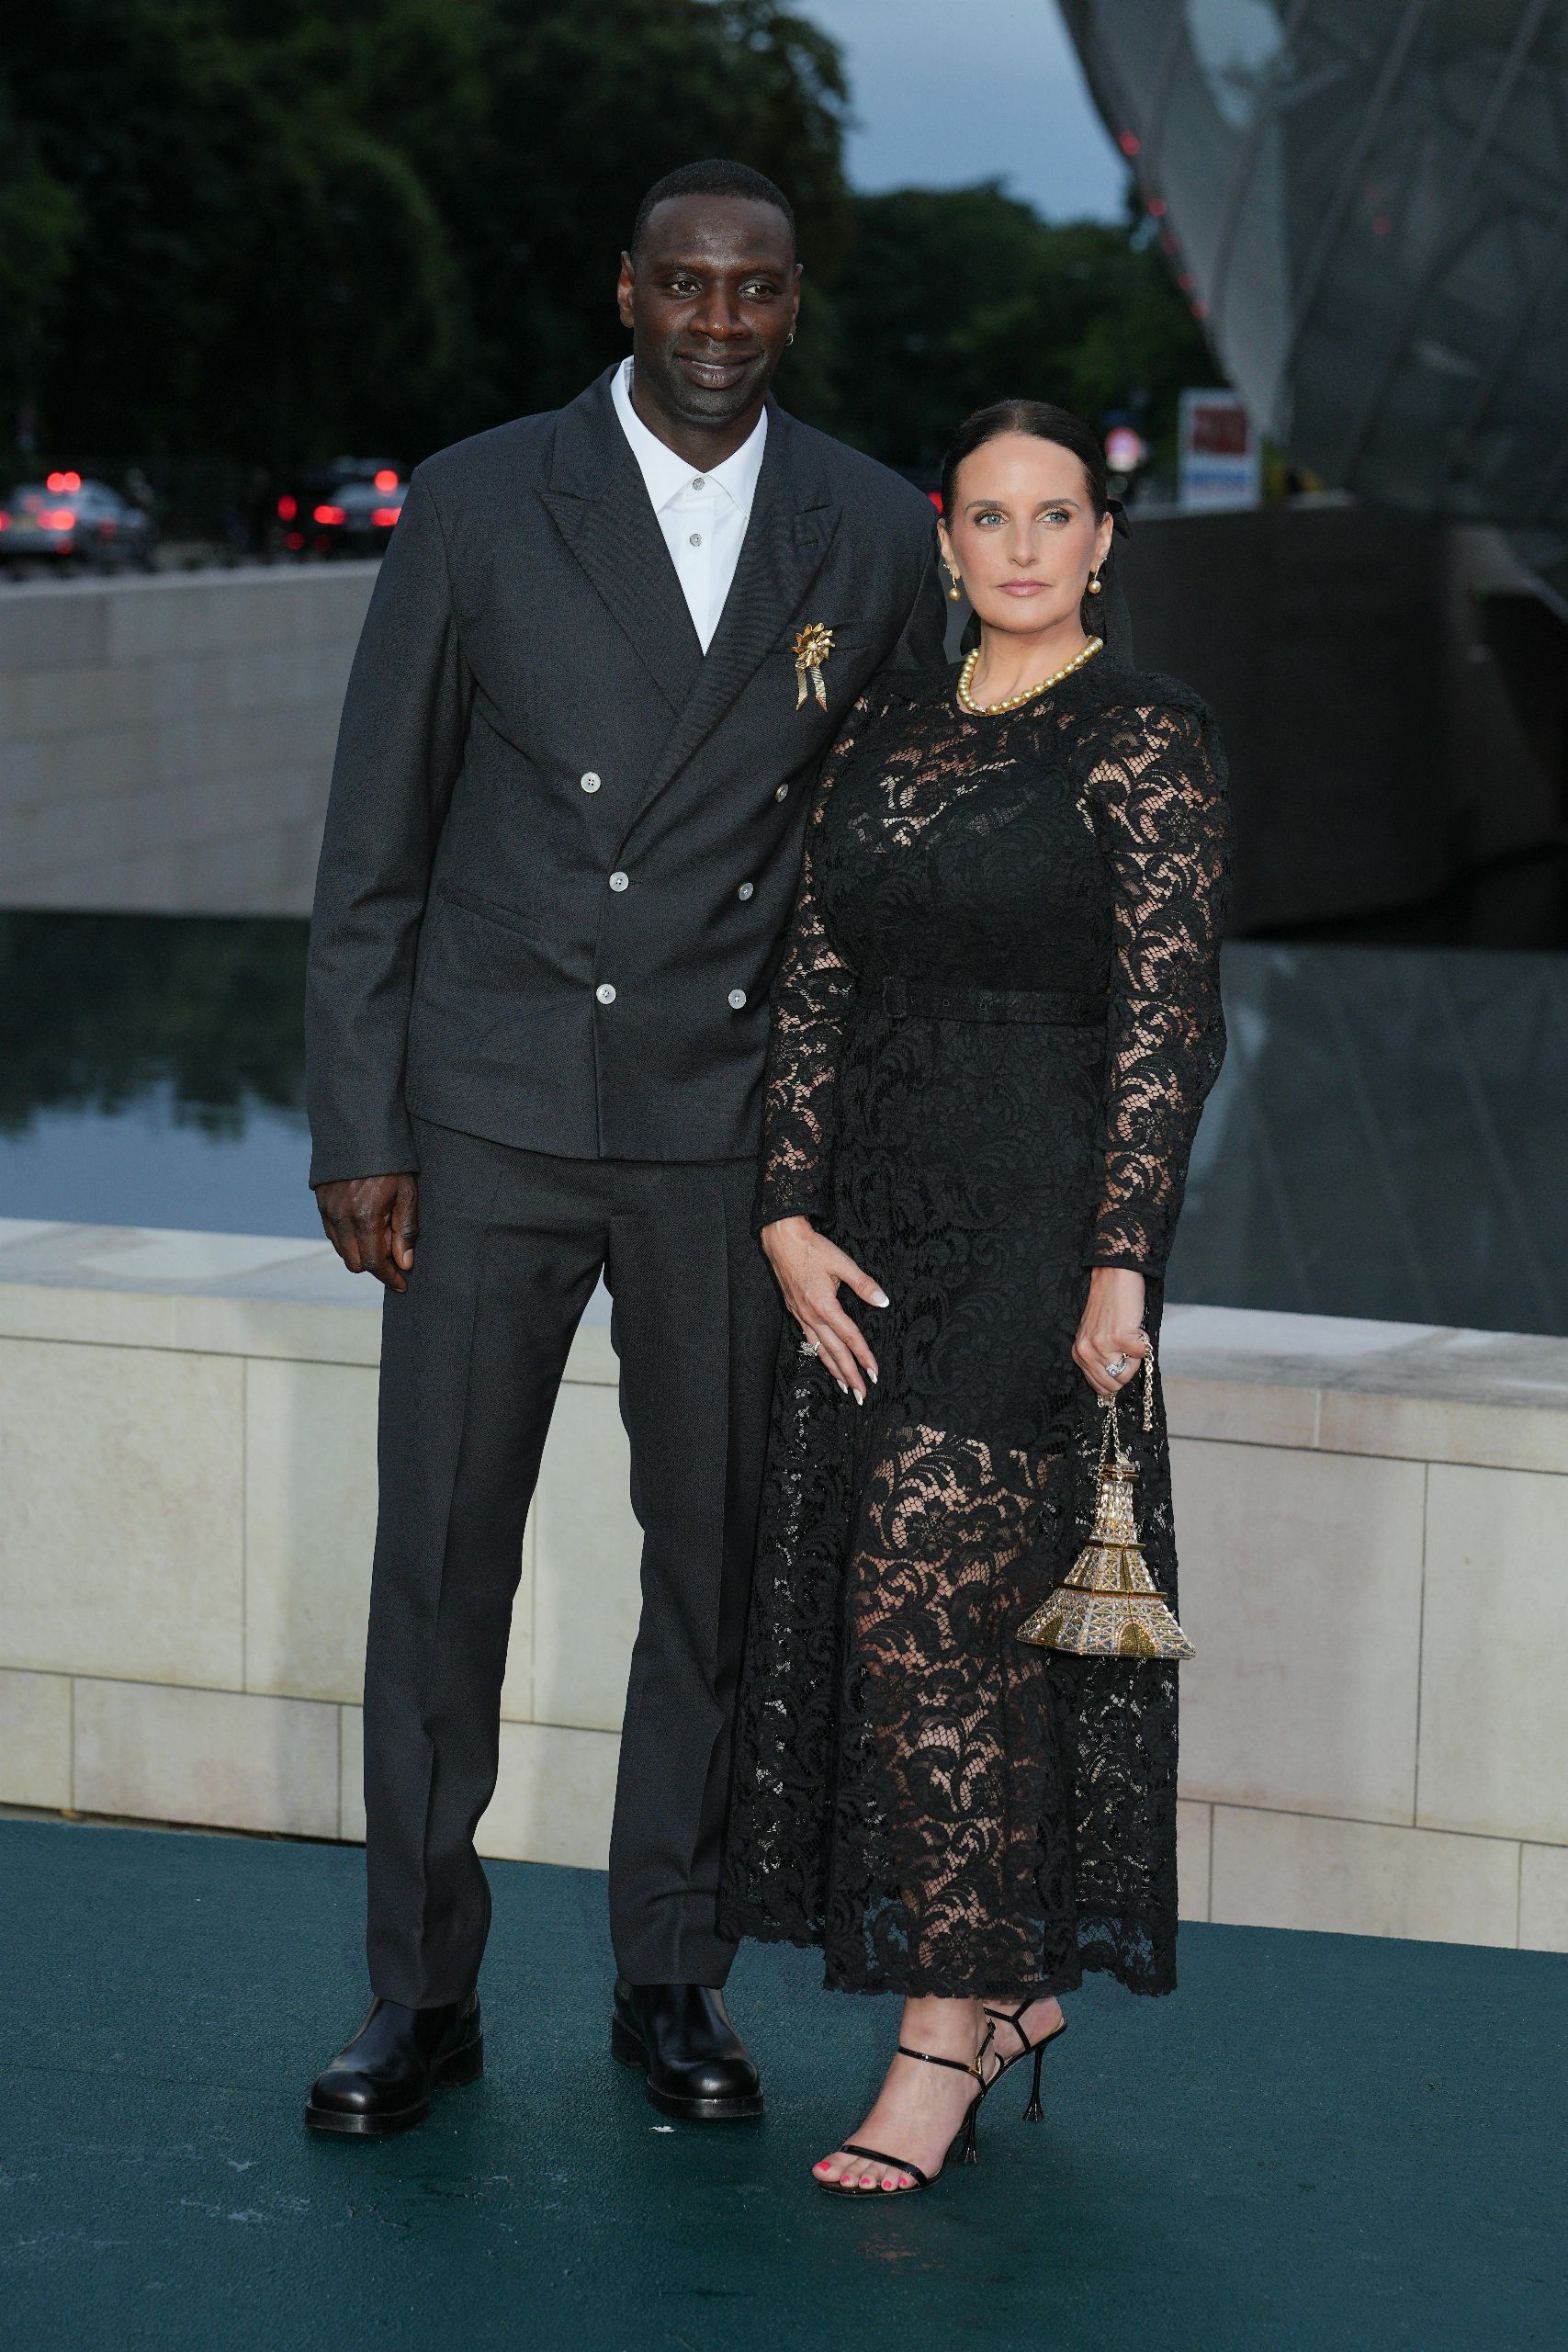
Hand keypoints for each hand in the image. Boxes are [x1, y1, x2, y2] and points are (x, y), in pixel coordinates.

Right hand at [315, 1173, 418, 1292]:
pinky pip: (332, 1235)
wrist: (359, 1130)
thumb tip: (404, 1263)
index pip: (374, 1263)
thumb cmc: (390, 1161)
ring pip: (341, 1251)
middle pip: (355, 1263)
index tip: (402, 1284)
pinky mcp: (321, 1203)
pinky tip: (364, 1229)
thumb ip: (406, 1230)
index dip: (389, 1277)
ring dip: (360, 1254)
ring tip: (382, 1240)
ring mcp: (327, 1210)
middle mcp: (341, 1217)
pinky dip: (347, 1240)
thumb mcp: (407, 1192)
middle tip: (395, 1258)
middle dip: (375, 1267)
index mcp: (365, 1216)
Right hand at [761, 1215, 887, 1403]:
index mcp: (824, 1305)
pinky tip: (825, 1361)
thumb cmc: (812, 1248)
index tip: (874, 1373)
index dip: (864, 1356)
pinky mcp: (795, 1312)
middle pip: (834, 1352)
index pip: (850, 1337)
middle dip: (849, 1375)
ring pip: (819, 1350)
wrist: (781, 1240)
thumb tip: (883, 1302)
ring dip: (833, 1371)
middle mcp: (811, 1315)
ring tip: (844, 1388)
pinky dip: (819, 1355)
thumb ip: (864, 1284)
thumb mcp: (842, 1262)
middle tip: (861, 1395)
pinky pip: (809, 1340)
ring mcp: (801, 1316)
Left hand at [1072, 1266, 1147, 1401]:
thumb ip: (1098, 1359)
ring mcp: (1102, 1345)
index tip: (1121, 1363)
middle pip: (1113, 1384)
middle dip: (1127, 1370)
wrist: (1113, 1277)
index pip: (1099, 1387)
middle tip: (1126, 1347)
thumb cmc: (1107, 1306)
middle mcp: (1087, 1352)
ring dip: (1135, 1356)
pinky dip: (1143, 1342)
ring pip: (1128, 1373)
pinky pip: (1140, 1354)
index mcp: (1079, 1353)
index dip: (1115, 1378)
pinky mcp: (1120, 1336)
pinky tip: (1134, 1326)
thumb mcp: (1094, 1336)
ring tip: (1129, 1335)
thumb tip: (1112, 1389)